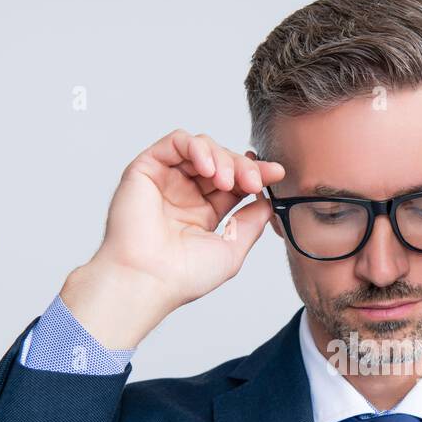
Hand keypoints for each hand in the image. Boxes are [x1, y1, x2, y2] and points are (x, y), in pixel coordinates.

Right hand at [60, 129, 284, 348]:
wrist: (148, 280)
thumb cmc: (183, 275)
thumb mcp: (232, 248)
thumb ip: (252, 222)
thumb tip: (268, 200)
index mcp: (202, 213)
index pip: (234, 182)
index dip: (255, 174)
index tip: (276, 173)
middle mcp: (183, 194)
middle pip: (221, 161)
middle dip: (243, 166)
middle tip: (254, 181)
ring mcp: (165, 180)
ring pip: (201, 148)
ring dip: (222, 157)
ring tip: (228, 181)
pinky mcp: (146, 169)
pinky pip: (176, 142)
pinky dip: (197, 148)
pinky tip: (209, 169)